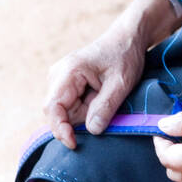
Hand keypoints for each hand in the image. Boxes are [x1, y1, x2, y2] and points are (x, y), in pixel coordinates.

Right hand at [43, 0, 181, 149]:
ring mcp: (60, 79)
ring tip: (104, 95)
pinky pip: (71, 106)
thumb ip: (105, 107)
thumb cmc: (125, 56)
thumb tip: (91, 130)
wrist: (128, 38)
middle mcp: (58, 74)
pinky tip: (99, 95)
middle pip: (59, 112)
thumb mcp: (121, 83)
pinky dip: (86, 108)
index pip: (53, 108)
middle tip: (104, 105)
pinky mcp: (66, 84)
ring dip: (85, 113)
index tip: (74, 143)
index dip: (60, 129)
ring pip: (65, 111)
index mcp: (68, 71)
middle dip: (79, 119)